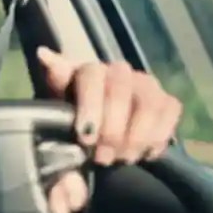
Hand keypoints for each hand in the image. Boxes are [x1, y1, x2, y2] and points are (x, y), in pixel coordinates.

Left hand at [36, 47, 182, 163]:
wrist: (99, 130)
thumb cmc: (74, 116)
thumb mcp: (57, 104)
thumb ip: (55, 81)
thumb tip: (43, 53)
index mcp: (89, 70)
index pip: (91, 77)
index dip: (90, 106)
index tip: (84, 136)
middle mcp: (119, 71)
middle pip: (120, 92)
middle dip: (111, 130)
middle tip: (101, 157)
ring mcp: (146, 84)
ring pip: (148, 104)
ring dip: (135, 136)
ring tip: (122, 159)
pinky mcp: (167, 101)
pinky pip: (169, 113)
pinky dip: (158, 137)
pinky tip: (143, 154)